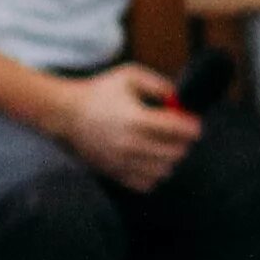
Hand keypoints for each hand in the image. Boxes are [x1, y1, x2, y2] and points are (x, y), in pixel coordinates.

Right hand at [55, 63, 200, 190]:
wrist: (65, 113)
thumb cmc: (98, 93)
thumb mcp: (129, 76)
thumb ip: (158, 84)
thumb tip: (179, 97)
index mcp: (137, 119)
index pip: (178, 130)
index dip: (192, 127)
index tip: (194, 125)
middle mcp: (131, 143)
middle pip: (175, 152)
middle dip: (183, 142)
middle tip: (180, 134)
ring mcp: (122, 161)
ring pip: (164, 170)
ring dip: (170, 158)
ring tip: (164, 146)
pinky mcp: (114, 172)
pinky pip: (146, 183)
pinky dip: (154, 174)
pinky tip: (150, 160)